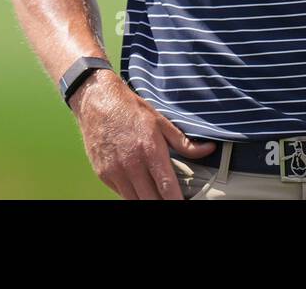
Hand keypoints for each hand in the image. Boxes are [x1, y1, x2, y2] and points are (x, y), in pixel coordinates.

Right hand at [69, 70, 215, 199]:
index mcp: (150, 150)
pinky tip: (140, 187)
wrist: (97, 100)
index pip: (167, 187)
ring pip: (135, 201)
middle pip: (151, 200)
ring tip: (157, 195)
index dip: (177, 201)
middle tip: (171, 199)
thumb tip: (208, 149)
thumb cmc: (130, 109)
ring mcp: (115, 171)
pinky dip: (132, 195)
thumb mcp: (160, 121)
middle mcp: (132, 164)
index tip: (184, 204)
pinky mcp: (103, 174)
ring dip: (147, 200)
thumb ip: (184, 142)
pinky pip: (121, 194)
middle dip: (163, 203)